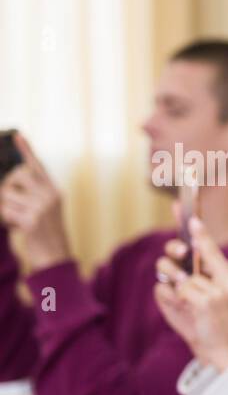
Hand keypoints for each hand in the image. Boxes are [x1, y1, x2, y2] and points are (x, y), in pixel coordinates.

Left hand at [0, 132, 72, 271]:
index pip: (37, 166)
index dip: (26, 150)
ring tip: (16, 219)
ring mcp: (42, 208)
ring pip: (6, 194)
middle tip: (11, 201)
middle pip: (18, 175)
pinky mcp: (32, 221)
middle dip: (7, 186)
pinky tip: (17, 228)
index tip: (17, 135)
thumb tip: (7, 185)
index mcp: (54, 191)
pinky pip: (5, 211)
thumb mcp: (45, 211)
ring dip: (5, 208)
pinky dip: (6, 220)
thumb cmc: (47, 235)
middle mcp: (50, 196)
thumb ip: (32, 195)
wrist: (56, 259)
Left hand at [153, 217, 227, 370]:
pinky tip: (184, 312)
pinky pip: (176, 290)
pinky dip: (172, 300)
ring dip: (174, 285)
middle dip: (175, 254)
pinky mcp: (205, 302)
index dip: (199, 231)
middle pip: (194, 254)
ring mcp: (219, 292)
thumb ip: (206, 283)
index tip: (187, 214)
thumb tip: (177, 272)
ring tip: (182, 298)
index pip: (213, 249)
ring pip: (181, 276)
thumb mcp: (221, 304)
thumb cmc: (223, 332)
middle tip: (172, 258)